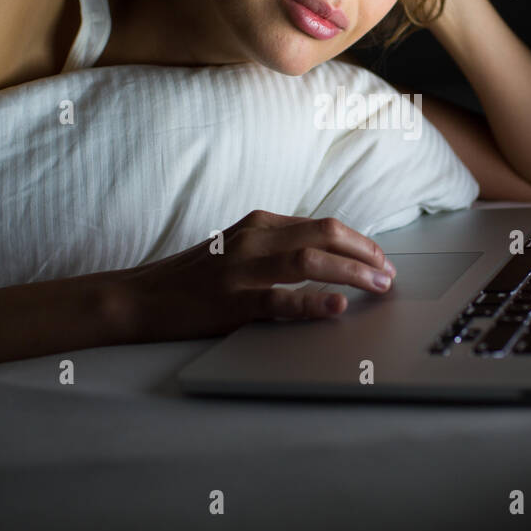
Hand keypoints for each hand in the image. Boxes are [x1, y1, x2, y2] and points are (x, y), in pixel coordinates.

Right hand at [116, 210, 396, 339]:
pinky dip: (314, 302)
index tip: (381, 259)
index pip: (323, 224)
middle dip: (365, 253)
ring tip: (380, 287)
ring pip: (310, 260)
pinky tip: (338, 306)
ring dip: (353, 272)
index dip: (359, 241)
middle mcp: (254, 238)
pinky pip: (281, 300)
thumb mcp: (236, 249)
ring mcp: (243, 269)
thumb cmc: (193, 277)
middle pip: (325, 234)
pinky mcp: (233, 301)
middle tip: (389, 274)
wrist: (141, 298)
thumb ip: (275, 246)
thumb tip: (327, 257)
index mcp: (258, 224)